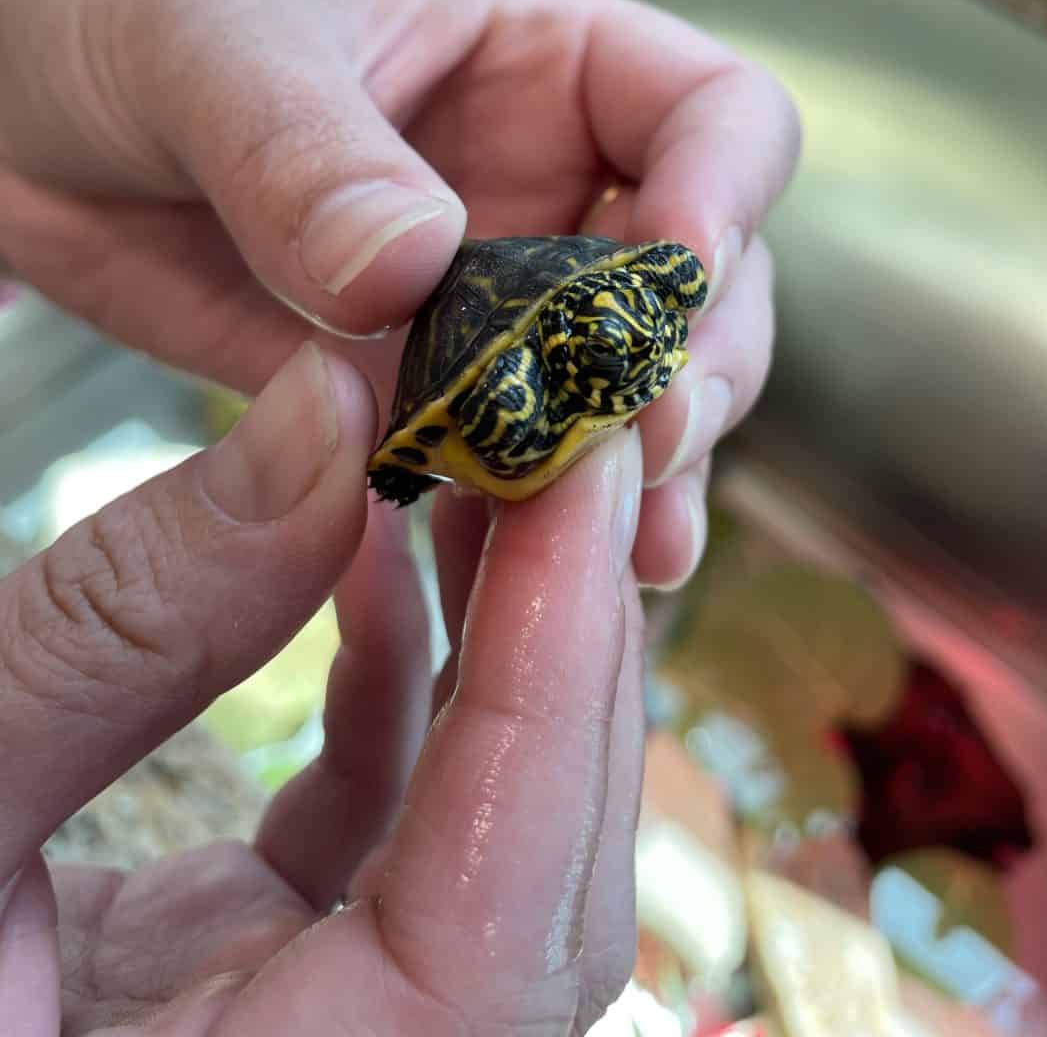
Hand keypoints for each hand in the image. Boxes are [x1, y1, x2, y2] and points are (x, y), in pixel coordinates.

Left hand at [0, 0, 798, 587]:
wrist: (23, 127)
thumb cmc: (126, 26)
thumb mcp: (204, 51)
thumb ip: (302, 151)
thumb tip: (412, 266)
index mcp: (539, 62)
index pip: (713, 113)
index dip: (726, 192)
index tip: (675, 278)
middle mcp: (545, 186)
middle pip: (699, 282)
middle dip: (693, 364)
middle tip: (642, 443)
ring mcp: (493, 302)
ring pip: (626, 392)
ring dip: (639, 468)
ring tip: (624, 546)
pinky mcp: (424, 395)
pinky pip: (514, 467)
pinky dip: (539, 525)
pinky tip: (539, 583)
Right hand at [0, 343, 650, 1034]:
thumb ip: (119, 634)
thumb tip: (324, 416)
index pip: (506, 935)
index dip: (564, 689)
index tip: (582, 475)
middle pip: (541, 881)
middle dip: (568, 648)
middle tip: (565, 438)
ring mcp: (307, 1027)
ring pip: (483, 835)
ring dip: (499, 642)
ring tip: (490, 461)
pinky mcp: (259, 968)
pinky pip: (383, 819)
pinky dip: (399, 675)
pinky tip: (371, 544)